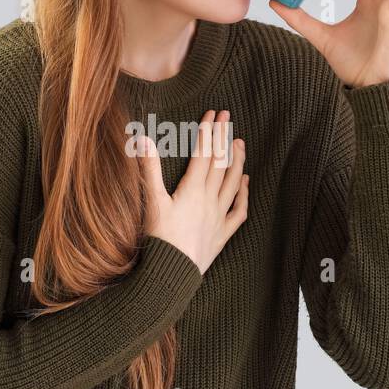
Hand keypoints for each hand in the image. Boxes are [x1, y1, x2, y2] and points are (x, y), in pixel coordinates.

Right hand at [138, 110, 247, 273]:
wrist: (171, 274)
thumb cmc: (158, 240)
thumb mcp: (151, 202)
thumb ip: (149, 170)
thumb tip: (142, 140)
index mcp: (192, 190)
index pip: (204, 154)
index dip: (208, 132)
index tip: (213, 113)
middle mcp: (210, 200)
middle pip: (220, 163)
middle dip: (224, 138)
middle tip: (228, 118)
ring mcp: (219, 217)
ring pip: (233, 183)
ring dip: (237, 161)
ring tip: (240, 143)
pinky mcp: (222, 234)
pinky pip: (238, 211)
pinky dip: (244, 194)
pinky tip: (245, 182)